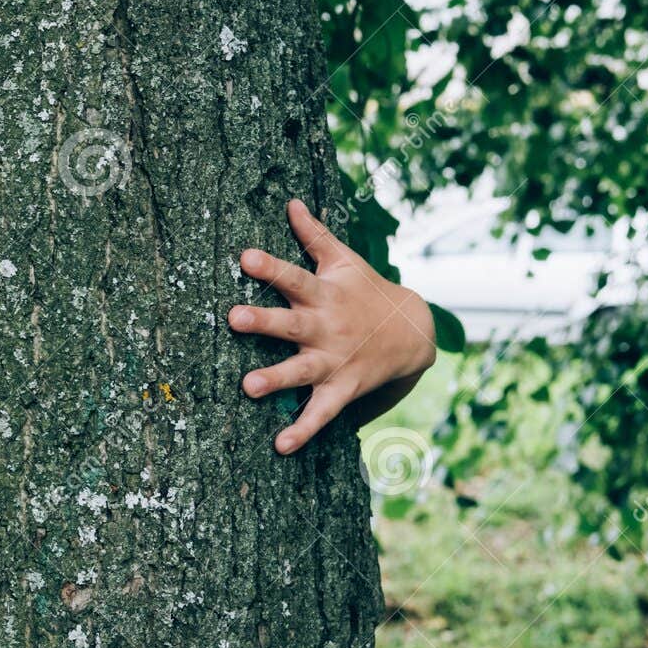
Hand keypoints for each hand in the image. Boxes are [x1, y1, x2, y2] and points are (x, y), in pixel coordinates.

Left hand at [228, 199, 435, 454]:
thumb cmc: (366, 291)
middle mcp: (326, 327)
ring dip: (275, 378)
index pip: (294, 276)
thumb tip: (290, 201)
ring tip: (247, 387)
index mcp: (323, 294)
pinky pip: (321, 413)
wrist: (414, 332)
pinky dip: (302, 430)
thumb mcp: (344, 261)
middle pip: (291, 323)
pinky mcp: (342, 388)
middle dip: (263, 320)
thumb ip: (313, 235)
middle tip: (233, 317)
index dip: (270, 267)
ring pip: (301, 370)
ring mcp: (333, 360)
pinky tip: (280, 446)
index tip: (245, 256)